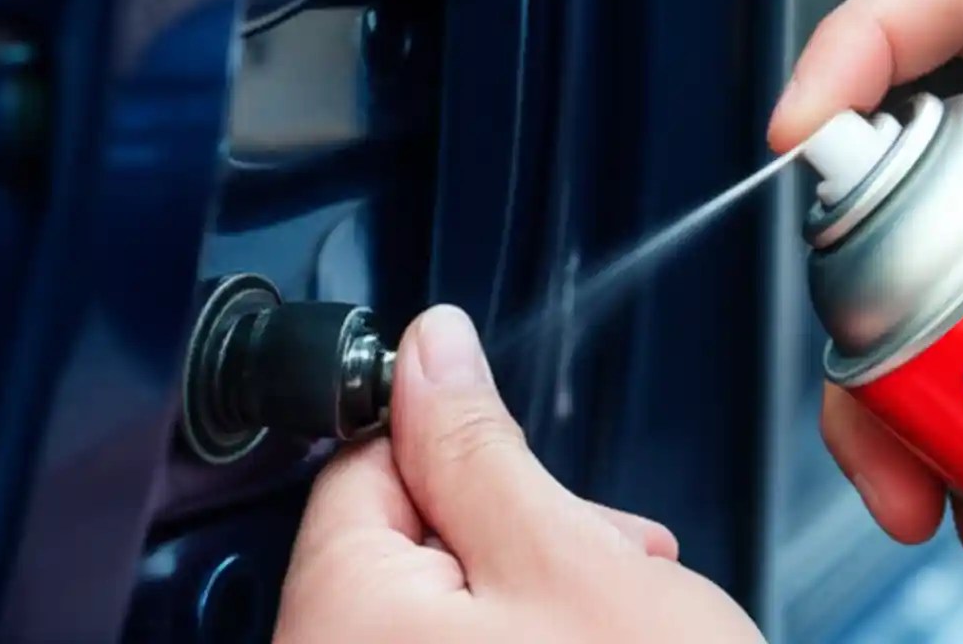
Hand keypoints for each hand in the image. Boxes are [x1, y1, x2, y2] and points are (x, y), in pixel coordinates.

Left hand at [273, 306, 763, 642]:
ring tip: (623, 622)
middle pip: (410, 540)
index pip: (364, 465)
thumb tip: (429, 346)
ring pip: (449, 606)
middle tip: (605, 558)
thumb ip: (480, 445)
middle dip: (522, 527)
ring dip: (540, 590)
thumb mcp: (568, 562)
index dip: (465, 448)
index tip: (527, 467)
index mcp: (338, 622)